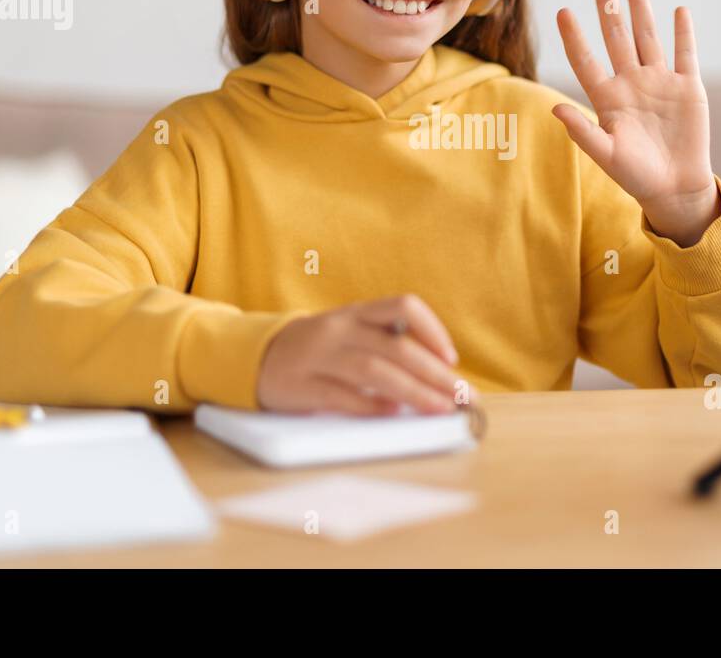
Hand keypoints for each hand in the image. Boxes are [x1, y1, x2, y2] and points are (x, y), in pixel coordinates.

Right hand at [256, 294, 463, 415]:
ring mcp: (319, 356)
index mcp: (357, 312)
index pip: (403, 307)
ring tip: (438, 408)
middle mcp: (340, 329)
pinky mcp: (302, 385)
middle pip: (396, 347)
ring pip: (373, 370)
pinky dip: (372, 405)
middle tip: (462, 396)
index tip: (451, 359)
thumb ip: (386, 344)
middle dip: (434, 374)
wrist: (258, 357)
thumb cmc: (320, 350)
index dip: (432, 330)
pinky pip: (342, 395)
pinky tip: (394, 413)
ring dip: (413, 391)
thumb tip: (439, 375)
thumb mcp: (351, 333)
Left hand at [552, 0, 719, 246]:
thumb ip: (583, 132)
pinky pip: (685, 54)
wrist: (675, 188)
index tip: (563, 12)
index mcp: (608, 99)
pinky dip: (683, 33)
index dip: (575, 37)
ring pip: (647, 36)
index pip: (586, 60)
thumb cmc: (636, 175)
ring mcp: (660, 82)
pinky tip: (678, 10)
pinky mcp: (688, 88)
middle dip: (607, 5)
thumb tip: (555, 110)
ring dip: (640, 8)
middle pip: (616, 36)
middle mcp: (631, 83)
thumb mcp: (606, 155)